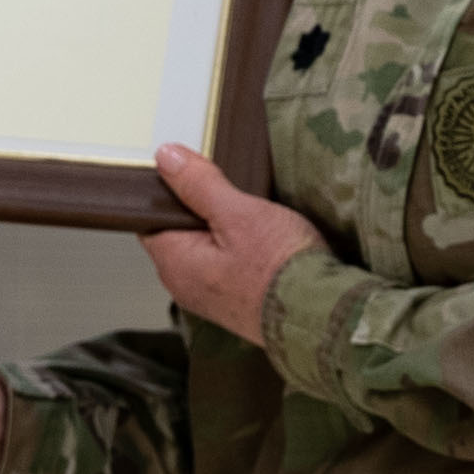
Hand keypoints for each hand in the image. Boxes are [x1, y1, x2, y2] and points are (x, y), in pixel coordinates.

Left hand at [142, 142, 325, 343]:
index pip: (150, 219)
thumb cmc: (280, 270)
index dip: (168, 193)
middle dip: (198, 210)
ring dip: (222, 230)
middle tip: (230, 193)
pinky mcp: (234, 302)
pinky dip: (237, 249)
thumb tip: (167, 159)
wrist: (322, 314)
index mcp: (174, 262)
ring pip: (203, 249)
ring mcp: (209, 297)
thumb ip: (199, 185)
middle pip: (177, 233)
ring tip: (251, 217)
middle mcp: (184, 285)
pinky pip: (224, 266)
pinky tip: (261, 241)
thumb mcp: (238, 213)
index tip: (191, 174)